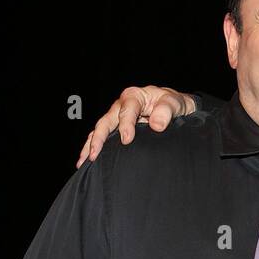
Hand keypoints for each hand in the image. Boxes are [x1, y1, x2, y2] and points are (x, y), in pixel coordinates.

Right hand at [76, 85, 195, 166]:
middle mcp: (121, 106)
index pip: (127, 109)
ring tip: (83, 162)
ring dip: (90, 145)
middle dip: (99, 138)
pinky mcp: (116, 129)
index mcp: (135, 96)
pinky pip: (101, 138)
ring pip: (99, 130)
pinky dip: (92, 148)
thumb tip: (157, 124)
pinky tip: (85, 162)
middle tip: (95, 155)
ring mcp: (116, 118)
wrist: (175, 110)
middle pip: (106, 121)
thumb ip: (167, 110)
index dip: (125, 124)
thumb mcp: (175, 103)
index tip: (127, 139)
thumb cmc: (174, 105)